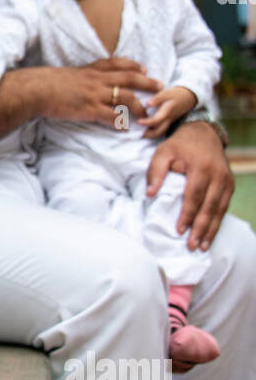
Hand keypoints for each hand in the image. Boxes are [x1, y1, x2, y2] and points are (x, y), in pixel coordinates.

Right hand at [43, 57, 161, 127]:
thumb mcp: (67, 75)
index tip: (144, 68)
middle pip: (128, 78)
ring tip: (147, 114)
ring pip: (125, 97)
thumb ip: (80, 78)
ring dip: (139, 105)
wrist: (37, 89)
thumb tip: (82, 83)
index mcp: (91, 70)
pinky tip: (126, 129)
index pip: (117, 64)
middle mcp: (97, 80)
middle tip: (160, 86)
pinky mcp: (90, 109)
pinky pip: (111, 116)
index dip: (133, 65)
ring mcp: (95, 94)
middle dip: (146, 82)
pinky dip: (121, 122)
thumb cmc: (47, 83)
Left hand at [141, 86, 196, 139]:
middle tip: (137, 132)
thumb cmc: (176, 94)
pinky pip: (161, 131)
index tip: (138, 121)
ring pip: (160, 133)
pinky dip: (153, 132)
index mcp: (167, 112)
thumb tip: (148, 103)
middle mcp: (168, 120)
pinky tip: (146, 129)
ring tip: (140, 132)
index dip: (146, 122)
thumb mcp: (166, 93)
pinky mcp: (168, 123)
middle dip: (147, 135)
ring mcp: (169, 123)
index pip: (157, 120)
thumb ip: (157, 99)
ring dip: (150, 135)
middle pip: (158, 133)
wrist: (188, 97)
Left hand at [146, 122, 233, 248]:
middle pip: (209, 206)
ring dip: (211, 230)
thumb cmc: (179, 145)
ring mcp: (226, 180)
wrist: (204, 133)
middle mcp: (217, 175)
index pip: (194, 195)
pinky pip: (224, 207)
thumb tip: (150, 194)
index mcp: (201, 167)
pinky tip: (210, 235)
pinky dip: (218, 222)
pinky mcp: (230, 184)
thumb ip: (155, 171)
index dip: (188, 214)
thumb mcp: (163, 152)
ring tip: (201, 247)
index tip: (179, 230)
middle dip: (200, 228)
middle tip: (192, 246)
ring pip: (219, 209)